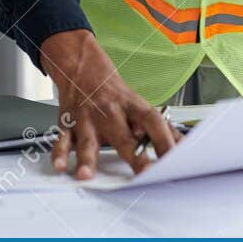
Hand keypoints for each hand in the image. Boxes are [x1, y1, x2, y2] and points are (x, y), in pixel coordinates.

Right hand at [39, 29, 176, 178]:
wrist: (80, 66)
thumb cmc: (112, 91)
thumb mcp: (138, 104)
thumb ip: (160, 127)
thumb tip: (183, 145)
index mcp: (131, 107)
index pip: (153, 121)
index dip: (165, 139)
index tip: (174, 158)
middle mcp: (110, 113)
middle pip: (124, 135)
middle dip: (134, 156)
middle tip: (144, 173)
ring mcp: (88, 119)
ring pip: (88, 140)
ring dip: (87, 159)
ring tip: (87, 175)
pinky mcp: (68, 124)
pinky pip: (62, 140)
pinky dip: (59, 153)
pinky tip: (60, 166)